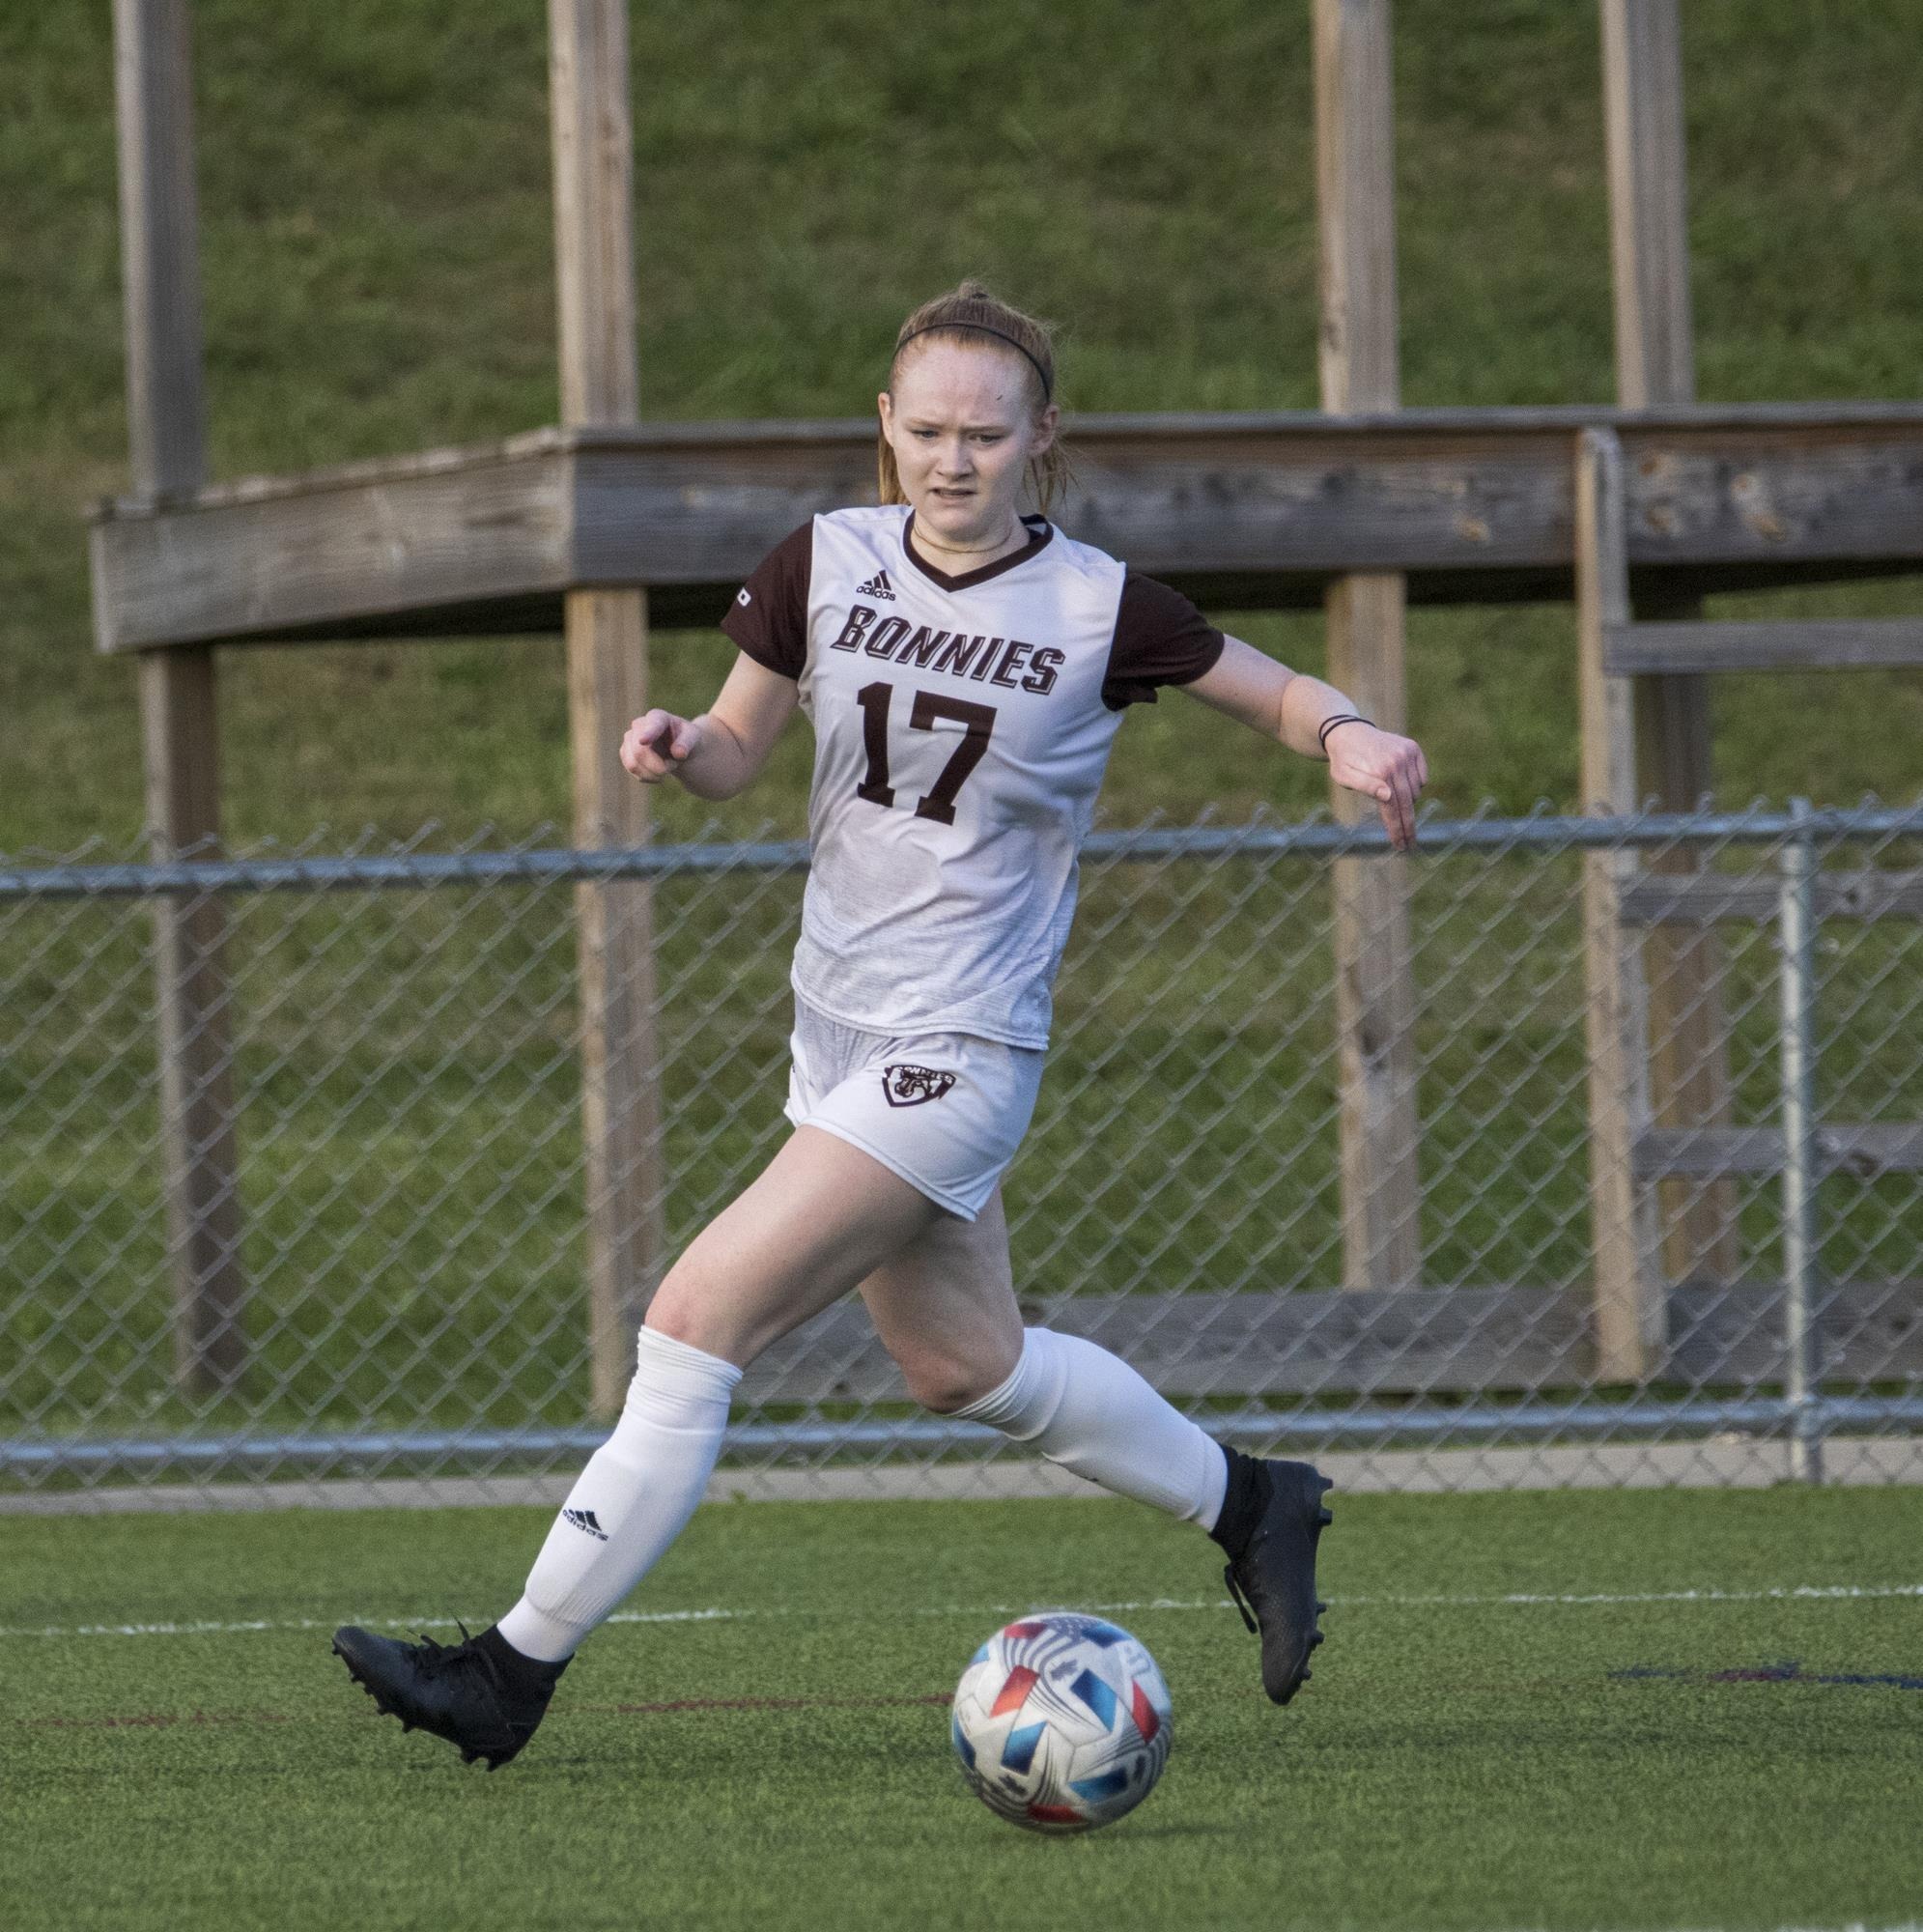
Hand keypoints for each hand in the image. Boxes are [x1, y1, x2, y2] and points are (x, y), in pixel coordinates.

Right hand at [620, 709, 702, 782]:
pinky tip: (658, 773)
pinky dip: (648, 777)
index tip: (643, 741)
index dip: (648, 733)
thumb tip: (678, 753)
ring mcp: (629, 739)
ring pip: (633, 764)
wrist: (677, 748)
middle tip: (674, 766)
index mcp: (658, 717)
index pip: (653, 725)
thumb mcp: (693, 737)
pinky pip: (632, 770)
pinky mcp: (626, 753)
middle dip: (658, 766)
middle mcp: (639, 725)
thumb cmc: (686, 739)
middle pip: (640, 751)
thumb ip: (687, 743)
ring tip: (667, 767)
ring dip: (653, 773)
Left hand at [1326, 721, 1428, 850]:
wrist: (1348, 733)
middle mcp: (1397, 761)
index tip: (1401, 845)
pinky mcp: (1413, 748)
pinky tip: (1398, 783)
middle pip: (1407, 803)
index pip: (1392, 807)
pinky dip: (1415, 785)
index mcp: (1379, 771)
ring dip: (1407, 801)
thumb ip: (1364, 786)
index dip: (1397, 829)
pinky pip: (1422, 777)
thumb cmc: (1343, 760)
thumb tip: (1388, 796)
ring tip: (1390, 798)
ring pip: (1416, 791)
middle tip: (1408, 844)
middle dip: (1407, 825)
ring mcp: (1407, 753)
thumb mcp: (1344, 776)